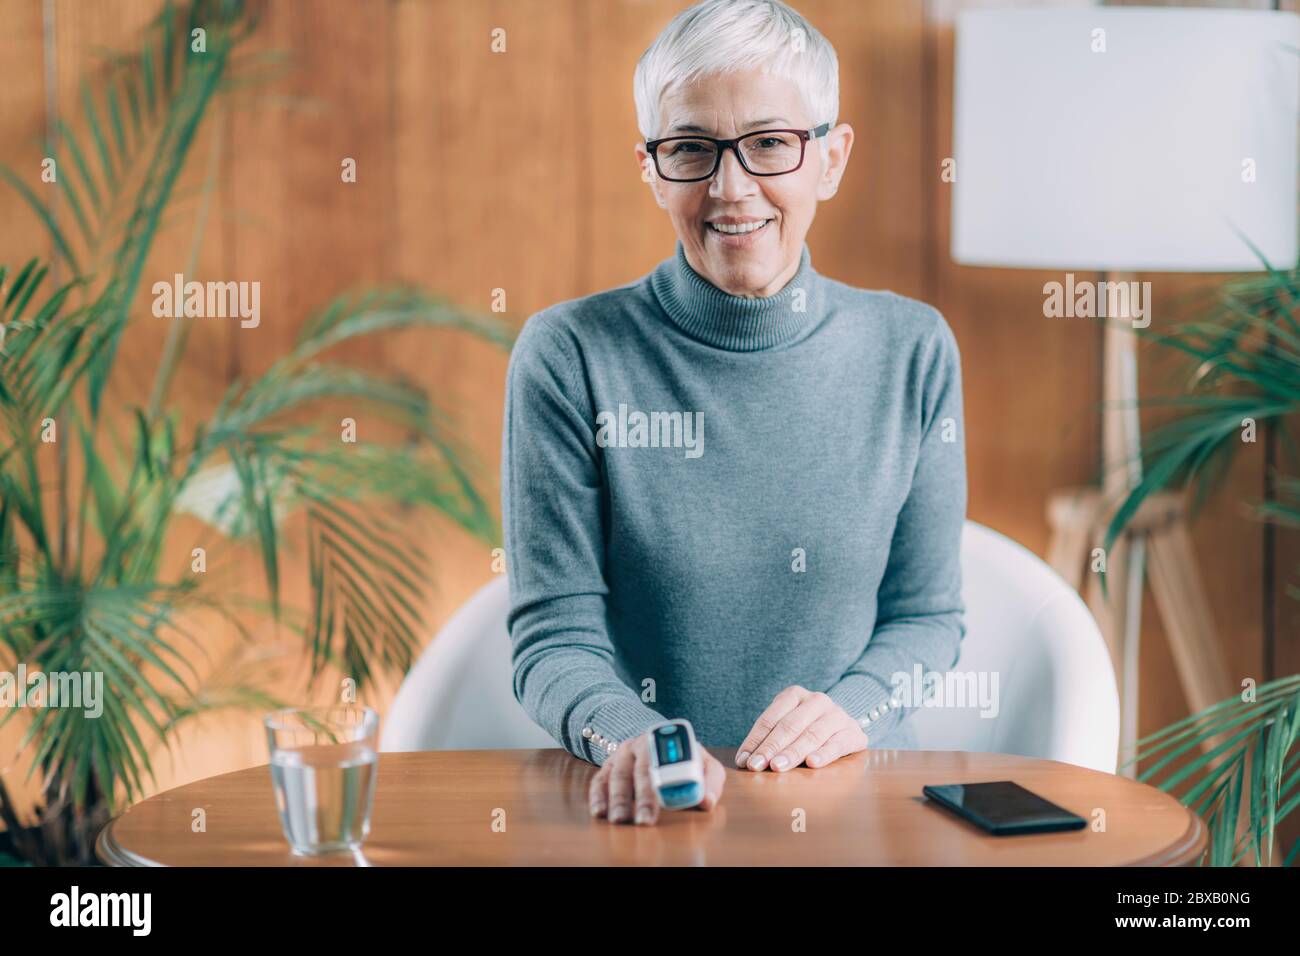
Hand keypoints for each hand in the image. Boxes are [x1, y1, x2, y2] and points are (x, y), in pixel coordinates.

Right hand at [588, 731, 725, 824]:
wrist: (658, 742)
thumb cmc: (686, 759)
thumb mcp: (705, 764)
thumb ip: (711, 781)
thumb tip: (707, 801)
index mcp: (667, 742)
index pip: (666, 761)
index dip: (665, 782)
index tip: (667, 804)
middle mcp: (642, 744)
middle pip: (641, 770)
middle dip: (642, 797)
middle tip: (644, 821)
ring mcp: (623, 754)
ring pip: (618, 775)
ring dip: (617, 799)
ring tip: (619, 820)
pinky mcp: (608, 765)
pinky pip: (600, 779)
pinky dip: (598, 795)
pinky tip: (599, 812)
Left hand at [736, 685, 868, 771]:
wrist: (843, 724)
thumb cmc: (805, 727)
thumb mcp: (785, 725)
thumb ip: (767, 739)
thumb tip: (743, 760)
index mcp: (795, 694)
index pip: (770, 719)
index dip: (755, 740)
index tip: (744, 761)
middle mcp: (817, 700)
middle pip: (789, 726)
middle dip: (771, 747)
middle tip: (757, 766)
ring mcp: (837, 715)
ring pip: (811, 735)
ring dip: (792, 752)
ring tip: (777, 767)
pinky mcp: (854, 732)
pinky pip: (837, 744)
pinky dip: (824, 754)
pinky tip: (811, 764)